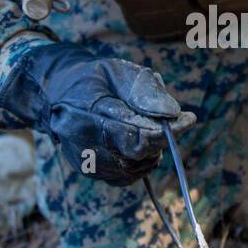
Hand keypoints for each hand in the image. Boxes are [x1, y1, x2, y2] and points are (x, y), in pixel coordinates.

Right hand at [0, 42, 194, 185]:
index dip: (163, 129)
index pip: (131, 129)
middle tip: (173, 122)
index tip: (189, 118)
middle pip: (134, 151)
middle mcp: (80, 141)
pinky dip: (141, 162)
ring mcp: (84, 160)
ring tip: (150, 128)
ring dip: (152, 150)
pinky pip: (126, 176)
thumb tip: (173, 113)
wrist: (59, 96)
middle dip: (160, 138)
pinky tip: (140, 144)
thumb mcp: (119, 71)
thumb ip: (144, 89)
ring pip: (134, 167)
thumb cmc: (95, 79)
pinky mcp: (89, 172)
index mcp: (84, 111)